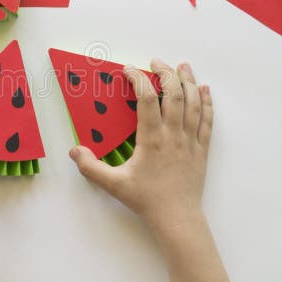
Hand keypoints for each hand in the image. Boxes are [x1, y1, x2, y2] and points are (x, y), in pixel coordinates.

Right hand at [69, 61, 212, 235]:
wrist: (177, 218)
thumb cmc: (146, 200)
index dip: (138, 80)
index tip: (129, 69)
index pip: (147, 99)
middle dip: (166, 73)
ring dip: (188, 81)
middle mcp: (173, 135)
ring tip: (182, 65)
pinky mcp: (202, 149)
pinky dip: (206, 102)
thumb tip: (74, 151)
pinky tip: (204, 89)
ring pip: (193, 103)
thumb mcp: (114, 185)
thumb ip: (91, 167)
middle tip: (156, 62)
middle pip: (174, 94)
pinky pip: (207, 120)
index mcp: (152, 139)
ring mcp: (190, 141)